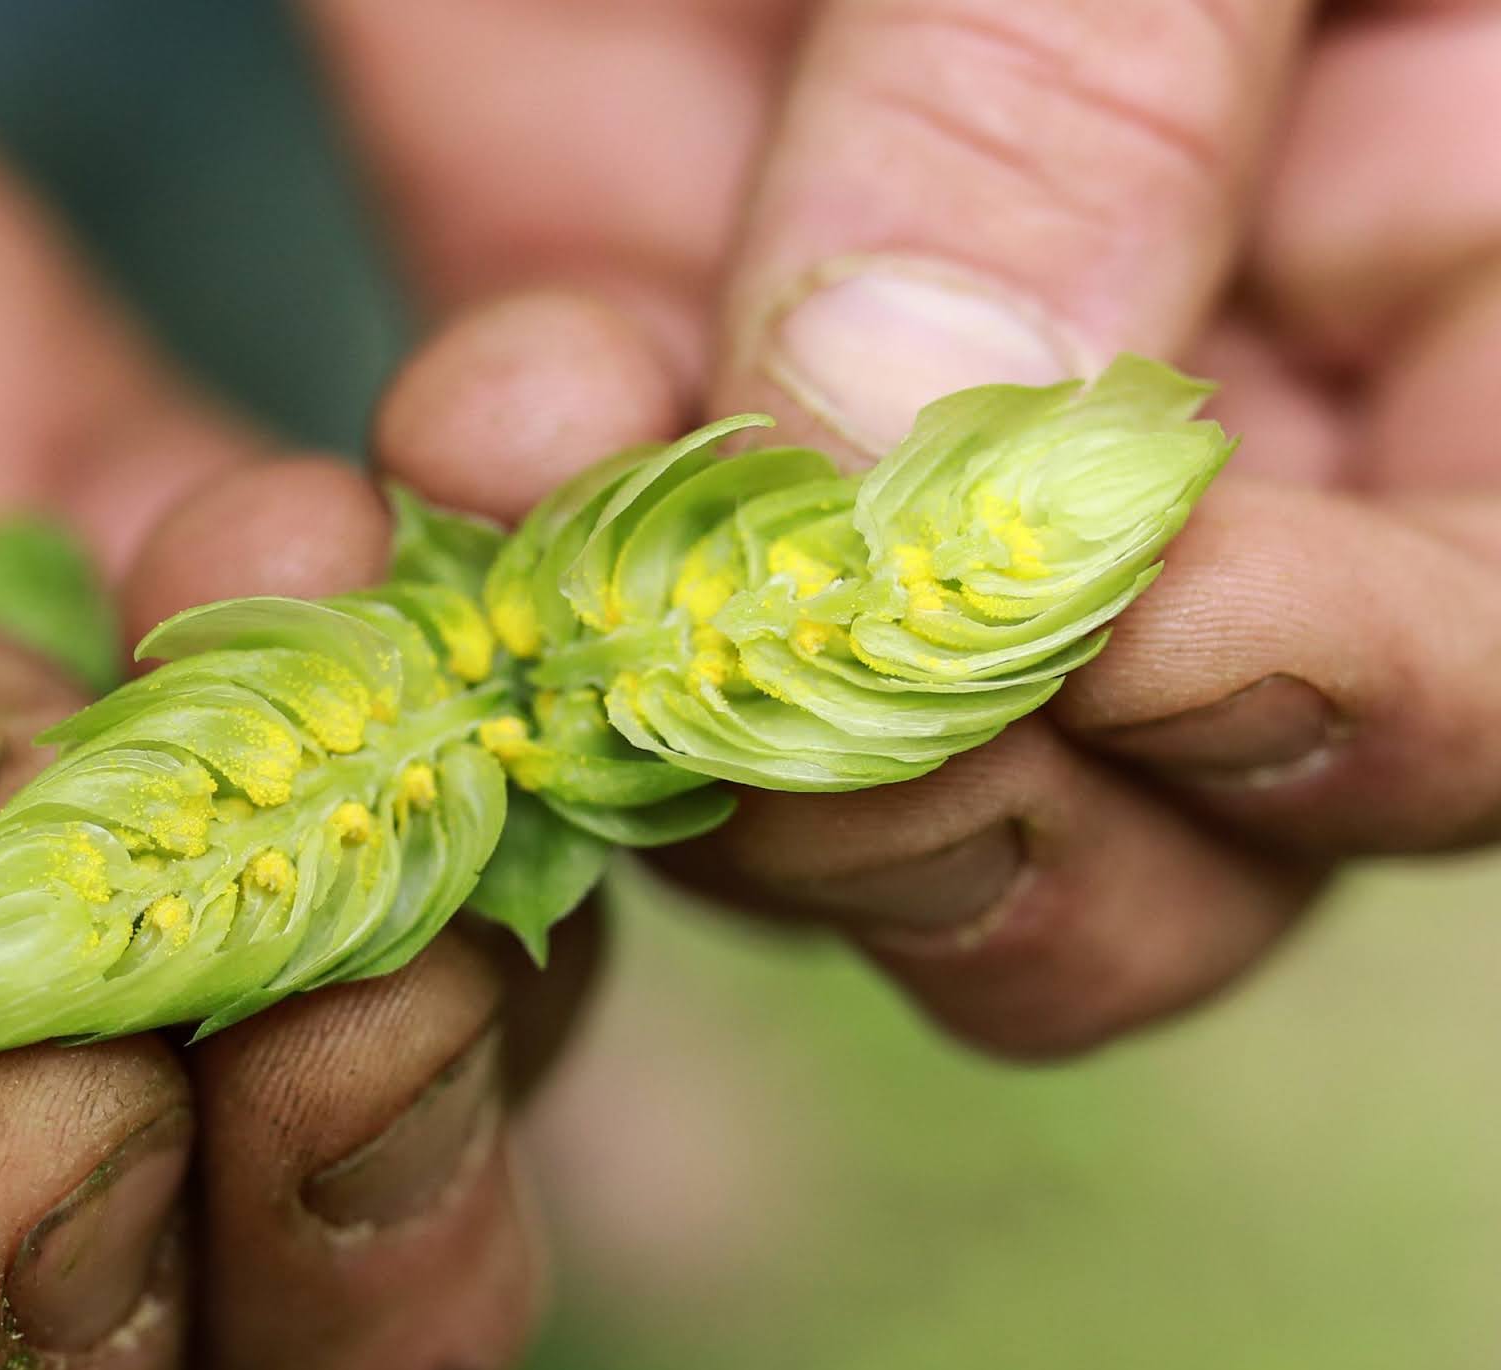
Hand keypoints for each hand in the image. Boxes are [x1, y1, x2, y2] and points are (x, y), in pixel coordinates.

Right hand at [0, 0, 592, 1369]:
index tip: (59, 1140)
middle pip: (167, 1350)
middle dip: (298, 1234)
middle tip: (362, 1010)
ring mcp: (26, 872)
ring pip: (331, 1077)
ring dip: (418, 961)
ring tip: (401, 772)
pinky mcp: (154, 642)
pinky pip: (369, 738)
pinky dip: (404, 668)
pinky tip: (323, 529)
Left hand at [312, 0, 1500, 1055]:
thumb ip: (1083, 84)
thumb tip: (907, 449)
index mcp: (1446, 275)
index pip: (1468, 660)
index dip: (1337, 702)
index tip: (1144, 648)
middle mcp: (1177, 413)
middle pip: (1150, 817)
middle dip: (978, 815)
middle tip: (789, 720)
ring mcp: (870, 423)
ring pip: (828, 776)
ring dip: (698, 739)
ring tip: (582, 580)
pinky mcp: (613, 367)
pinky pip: (551, 593)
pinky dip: (485, 572)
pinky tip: (439, 462)